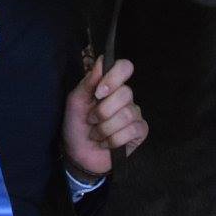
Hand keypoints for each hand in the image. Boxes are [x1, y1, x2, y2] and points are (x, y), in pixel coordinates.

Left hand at [62, 57, 146, 178]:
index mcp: (110, 86)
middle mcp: (125, 98)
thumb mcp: (75, 102)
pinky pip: (132, 131)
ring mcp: (135, 114)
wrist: (78, 155)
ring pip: (127, 114)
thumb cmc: (76, 125)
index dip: (114, 78)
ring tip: (96, 135)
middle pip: (125, 93)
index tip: (99, 92)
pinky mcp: (140, 132)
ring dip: (105, 129)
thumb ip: (88, 82)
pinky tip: (106, 143)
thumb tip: (102, 60)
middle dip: (103, 111)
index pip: (124, 67)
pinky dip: (113, 140)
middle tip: (92, 120)